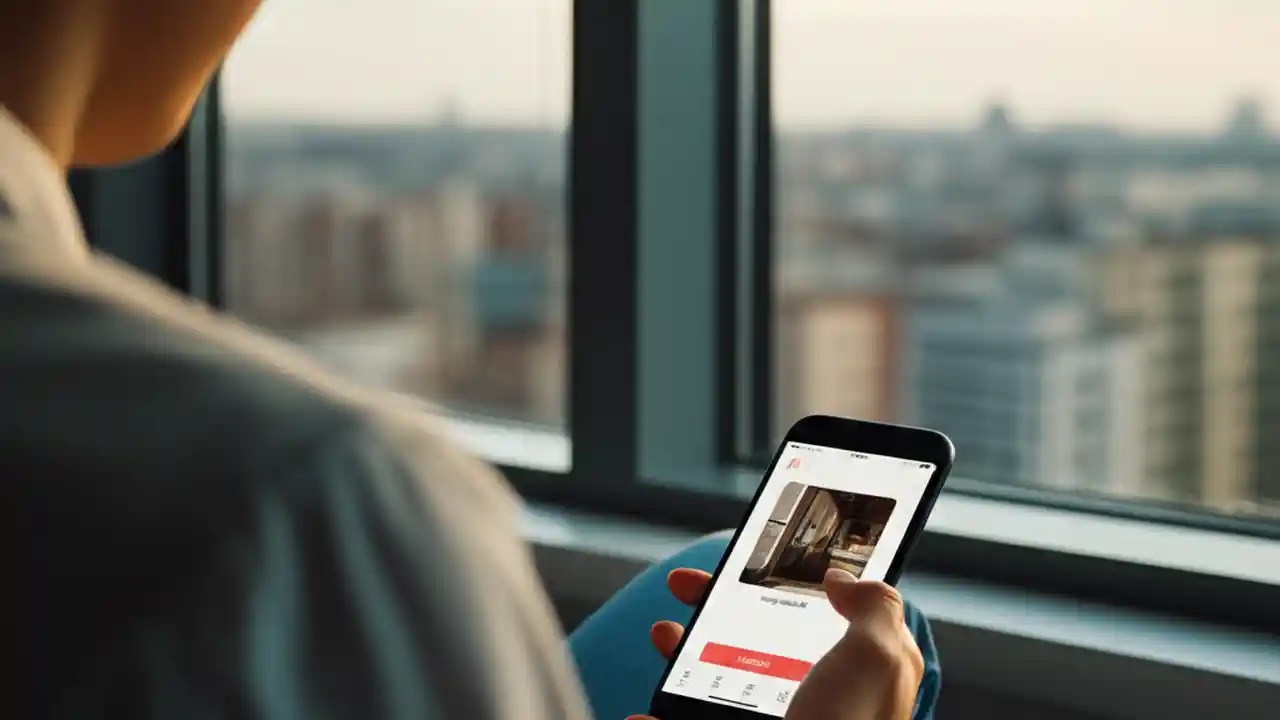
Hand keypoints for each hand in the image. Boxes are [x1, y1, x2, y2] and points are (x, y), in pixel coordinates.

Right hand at [628, 568, 922, 719]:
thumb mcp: (879, 660)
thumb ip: (874, 609)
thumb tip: (844, 580)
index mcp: (854, 675)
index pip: (826, 615)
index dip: (791, 581)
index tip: (752, 557)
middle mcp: (815, 702)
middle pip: (760, 640)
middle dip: (716, 607)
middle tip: (685, 583)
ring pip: (719, 684)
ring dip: (682, 657)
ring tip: (662, 635)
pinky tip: (641, 715)